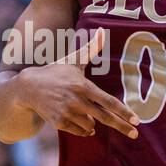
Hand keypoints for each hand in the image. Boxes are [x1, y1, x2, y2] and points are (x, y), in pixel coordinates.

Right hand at [14, 27, 138, 138]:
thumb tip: (101, 30)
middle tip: (135, 134)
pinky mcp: (59, 123)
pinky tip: (83, 123)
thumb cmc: (55, 72)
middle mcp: (77, 101)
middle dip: (121, 126)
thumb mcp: (73, 60)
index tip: (136, 120)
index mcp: (83, 86)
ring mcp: (67, 113)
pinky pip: (80, 131)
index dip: (123, 111)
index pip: (108, 101)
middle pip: (104, 117)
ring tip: (85, 112)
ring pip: (91, 125)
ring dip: (93, 122)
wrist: (28, 87)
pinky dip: (84, 129)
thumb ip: (91, 48)